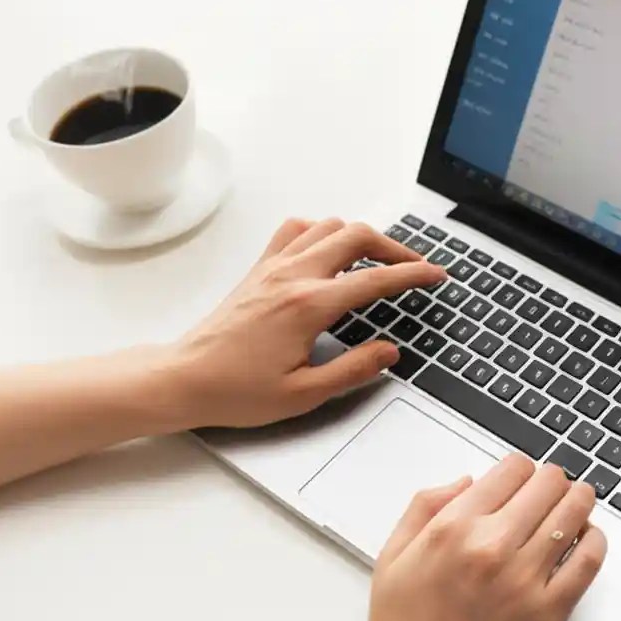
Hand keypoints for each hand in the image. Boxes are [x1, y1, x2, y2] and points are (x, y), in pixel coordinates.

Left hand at [169, 218, 445, 429]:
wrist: (184, 379)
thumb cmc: (236, 390)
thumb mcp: (304, 394)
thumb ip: (353, 369)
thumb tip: (389, 352)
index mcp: (308, 306)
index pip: (375, 279)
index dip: (413, 274)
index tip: (436, 274)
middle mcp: (292, 277)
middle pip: (356, 236)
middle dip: (395, 247)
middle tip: (415, 266)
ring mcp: (274, 268)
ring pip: (329, 226)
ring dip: (361, 236)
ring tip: (380, 258)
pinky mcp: (260, 270)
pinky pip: (296, 231)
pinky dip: (322, 231)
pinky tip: (330, 251)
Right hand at [369, 455, 607, 620]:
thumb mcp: (394, 556)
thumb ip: (426, 507)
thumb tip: (465, 482)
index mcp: (454, 528)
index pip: (512, 468)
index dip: (520, 468)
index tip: (521, 476)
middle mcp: (492, 547)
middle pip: (549, 483)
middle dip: (551, 480)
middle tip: (549, 488)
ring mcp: (525, 578)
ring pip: (574, 512)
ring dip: (578, 500)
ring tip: (574, 503)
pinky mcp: (550, 609)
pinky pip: (590, 559)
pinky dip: (595, 539)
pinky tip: (587, 537)